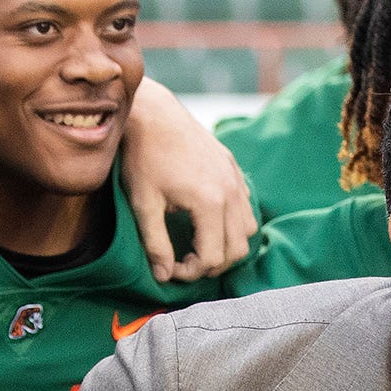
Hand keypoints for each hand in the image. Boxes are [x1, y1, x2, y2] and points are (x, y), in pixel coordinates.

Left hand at [120, 79, 255, 284]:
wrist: (153, 114)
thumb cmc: (143, 157)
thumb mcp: (143, 204)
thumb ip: (155, 244)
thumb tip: (163, 276)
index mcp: (210, 203)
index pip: (212, 258)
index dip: (190, 272)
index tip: (170, 268)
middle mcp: (231, 192)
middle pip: (237, 250)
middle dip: (212, 264)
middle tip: (184, 262)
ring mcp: (236, 179)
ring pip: (247, 230)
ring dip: (226, 245)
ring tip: (197, 245)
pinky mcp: (234, 169)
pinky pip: (246, 207)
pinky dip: (232, 224)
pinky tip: (206, 221)